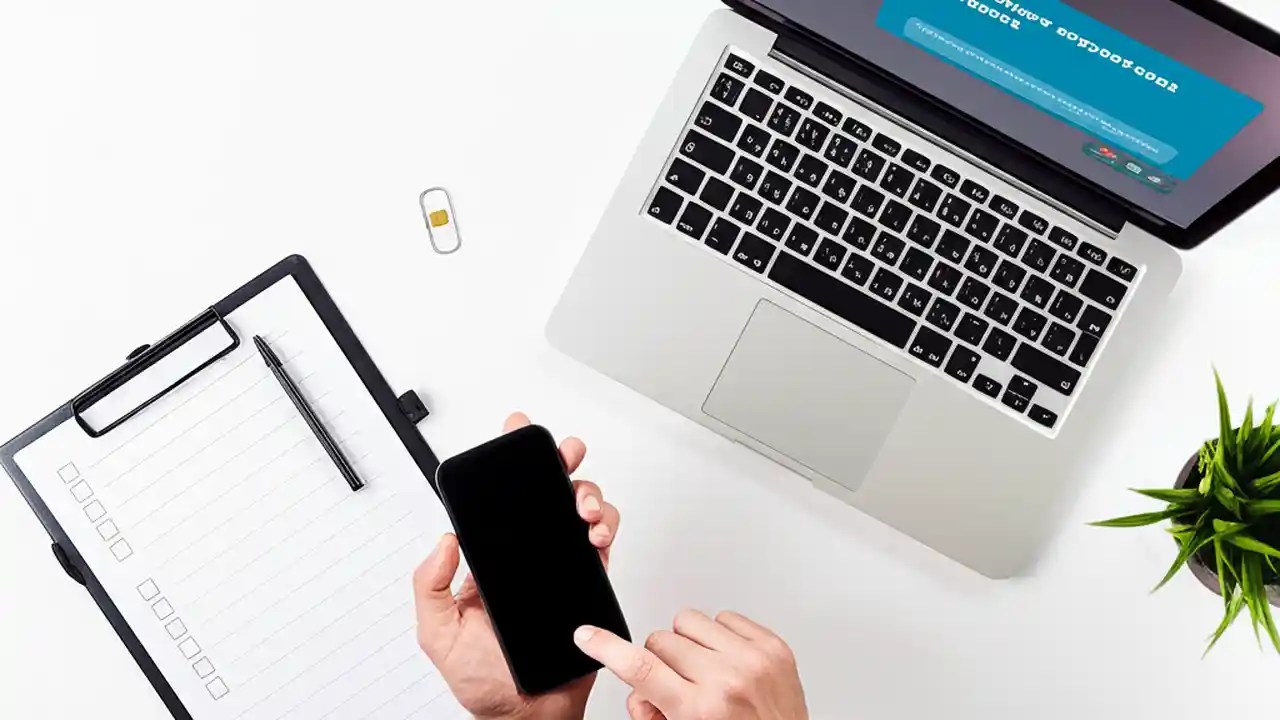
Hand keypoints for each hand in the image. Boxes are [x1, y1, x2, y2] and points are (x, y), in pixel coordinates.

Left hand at [413, 412, 619, 719]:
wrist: (528, 714)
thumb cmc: (484, 682)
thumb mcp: (437, 634)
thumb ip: (429, 586)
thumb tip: (443, 539)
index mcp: (492, 559)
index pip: (502, 501)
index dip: (513, 463)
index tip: (516, 434)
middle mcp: (528, 556)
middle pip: (549, 493)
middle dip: (561, 464)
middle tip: (564, 457)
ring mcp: (560, 565)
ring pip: (581, 510)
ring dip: (588, 496)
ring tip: (582, 510)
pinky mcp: (587, 581)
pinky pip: (604, 542)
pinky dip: (607, 527)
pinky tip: (596, 533)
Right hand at [574, 610, 807, 719]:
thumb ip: (650, 711)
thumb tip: (638, 685)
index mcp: (699, 710)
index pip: (639, 667)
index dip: (607, 648)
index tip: (587, 636)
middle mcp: (727, 680)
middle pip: (659, 641)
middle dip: (661, 663)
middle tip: (678, 687)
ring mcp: (753, 660)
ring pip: (689, 621)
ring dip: (690, 644)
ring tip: (706, 672)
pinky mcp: (772, 646)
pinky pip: (726, 617)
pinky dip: (721, 636)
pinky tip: (729, 662)